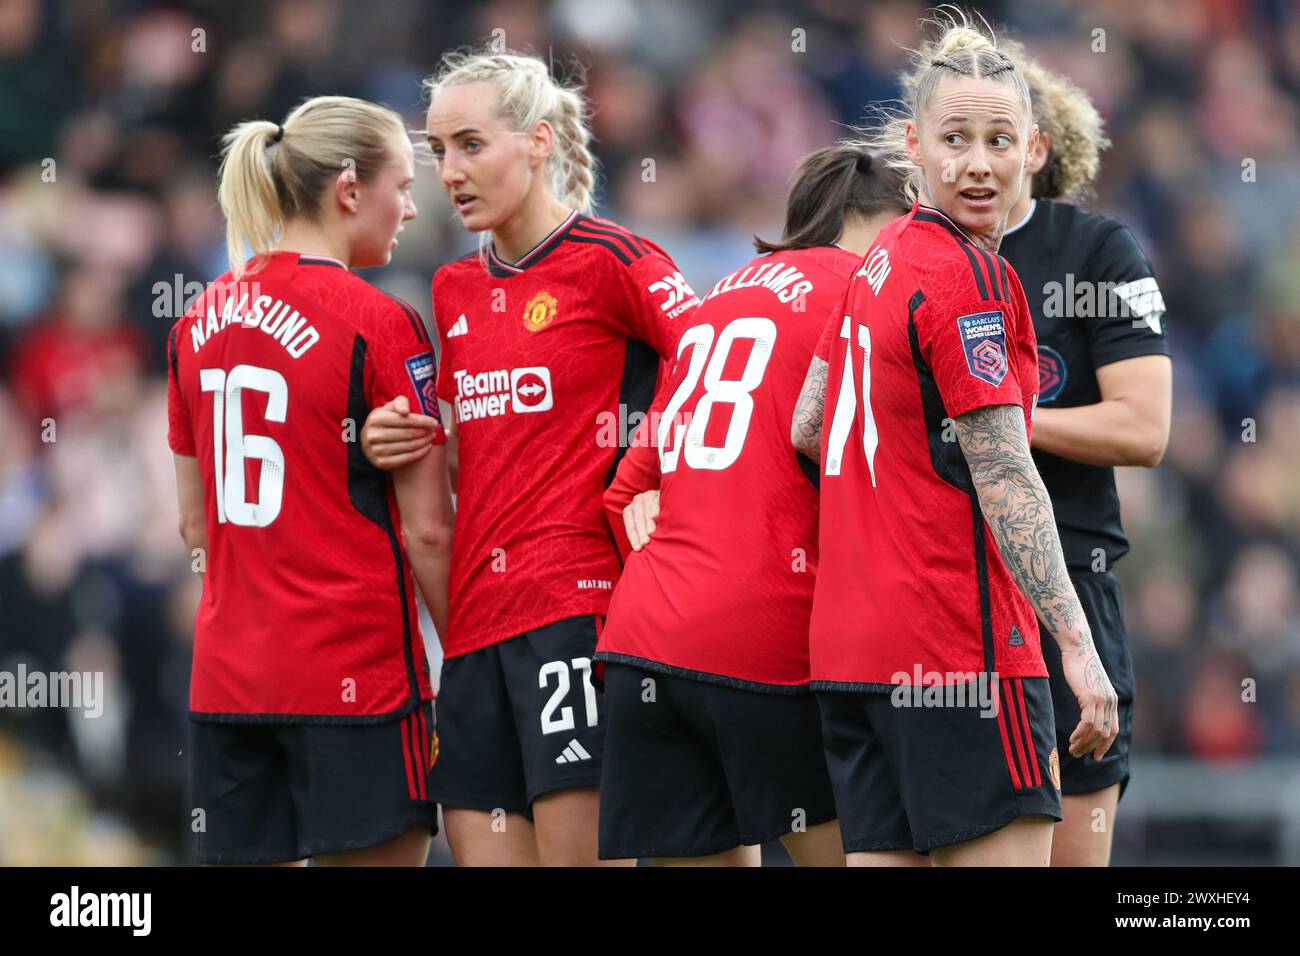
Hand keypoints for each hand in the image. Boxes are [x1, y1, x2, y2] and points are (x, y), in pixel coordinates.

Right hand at [361, 396, 439, 470]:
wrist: (368, 439)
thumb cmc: (385, 420)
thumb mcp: (390, 407)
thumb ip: (400, 403)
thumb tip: (406, 411)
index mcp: (376, 418)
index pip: (406, 420)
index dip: (423, 421)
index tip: (434, 422)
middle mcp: (373, 435)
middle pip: (408, 434)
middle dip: (425, 432)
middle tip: (434, 430)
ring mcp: (376, 450)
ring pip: (408, 447)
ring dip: (424, 442)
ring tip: (431, 437)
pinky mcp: (381, 463)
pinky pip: (405, 459)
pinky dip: (419, 453)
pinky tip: (426, 448)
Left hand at [622, 490, 659, 551]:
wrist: (670, 502)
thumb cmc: (656, 522)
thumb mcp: (647, 527)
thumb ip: (643, 535)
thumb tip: (639, 551)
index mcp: (630, 511)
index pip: (630, 526)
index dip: (634, 538)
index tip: (638, 549)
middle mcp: (637, 501)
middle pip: (636, 518)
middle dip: (640, 531)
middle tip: (645, 542)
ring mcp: (647, 495)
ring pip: (645, 510)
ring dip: (648, 522)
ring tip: (651, 532)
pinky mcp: (658, 492)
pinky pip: (655, 500)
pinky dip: (655, 508)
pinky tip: (657, 515)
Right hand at [1060, 635, 1118, 760]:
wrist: (1077, 648)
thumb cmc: (1079, 665)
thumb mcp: (1090, 684)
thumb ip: (1092, 699)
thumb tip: (1087, 710)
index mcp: (1112, 700)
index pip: (1113, 730)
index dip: (1105, 745)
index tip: (1096, 755)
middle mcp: (1110, 702)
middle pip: (1105, 733)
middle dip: (1092, 747)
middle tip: (1078, 754)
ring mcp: (1101, 700)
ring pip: (1096, 730)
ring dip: (1084, 743)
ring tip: (1072, 749)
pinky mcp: (1090, 697)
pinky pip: (1087, 722)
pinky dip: (1080, 733)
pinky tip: (1072, 738)